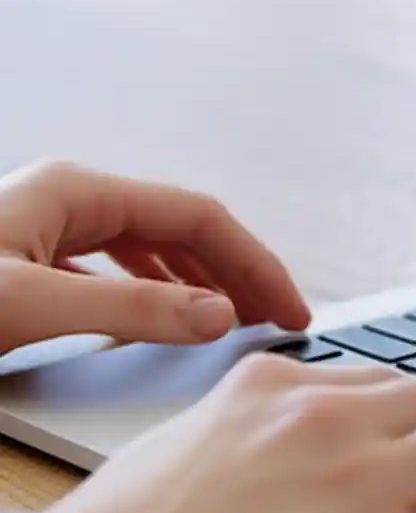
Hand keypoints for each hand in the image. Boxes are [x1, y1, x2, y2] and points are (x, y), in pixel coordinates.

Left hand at [0, 160, 310, 353]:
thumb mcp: (30, 304)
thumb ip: (130, 309)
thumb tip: (219, 316)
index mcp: (75, 192)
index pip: (199, 219)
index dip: (255, 264)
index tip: (290, 310)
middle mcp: (67, 201)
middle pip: (180, 232)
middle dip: (237, 274)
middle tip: (279, 320)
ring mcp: (46, 230)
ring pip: (150, 251)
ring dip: (200, 284)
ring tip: (237, 320)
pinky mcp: (27, 264)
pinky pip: (115, 274)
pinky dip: (154, 296)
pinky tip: (164, 319)